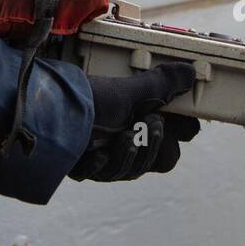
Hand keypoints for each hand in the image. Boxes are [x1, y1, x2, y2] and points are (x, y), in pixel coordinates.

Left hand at [69, 63, 199, 182]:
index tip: (174, 125)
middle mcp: (124, 146)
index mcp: (139, 130)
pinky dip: (97, 164)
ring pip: (128, 171)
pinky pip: (97, 174)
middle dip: (153, 146)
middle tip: (151, 124)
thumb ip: (161, 84)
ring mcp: (104, 159)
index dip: (173, 142)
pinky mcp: (82, 167)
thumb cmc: (94, 97)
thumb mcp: (130, 91)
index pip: (169, 152)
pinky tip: (95, 153)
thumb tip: (192, 71)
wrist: (52, 107)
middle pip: (153, 163)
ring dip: (128, 153)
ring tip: (124, 135)